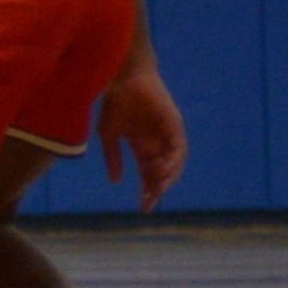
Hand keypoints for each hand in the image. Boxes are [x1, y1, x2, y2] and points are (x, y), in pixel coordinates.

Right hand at [97, 66, 186, 212]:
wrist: (124, 80)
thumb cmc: (115, 103)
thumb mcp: (108, 135)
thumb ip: (113, 158)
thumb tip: (115, 181)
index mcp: (142, 146)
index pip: (148, 173)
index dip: (146, 190)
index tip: (142, 207)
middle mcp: (158, 143)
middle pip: (162, 172)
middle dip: (157, 189)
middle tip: (149, 203)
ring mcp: (168, 135)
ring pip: (174, 163)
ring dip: (166, 177)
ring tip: (155, 188)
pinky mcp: (175, 126)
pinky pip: (179, 148)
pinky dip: (172, 161)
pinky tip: (161, 170)